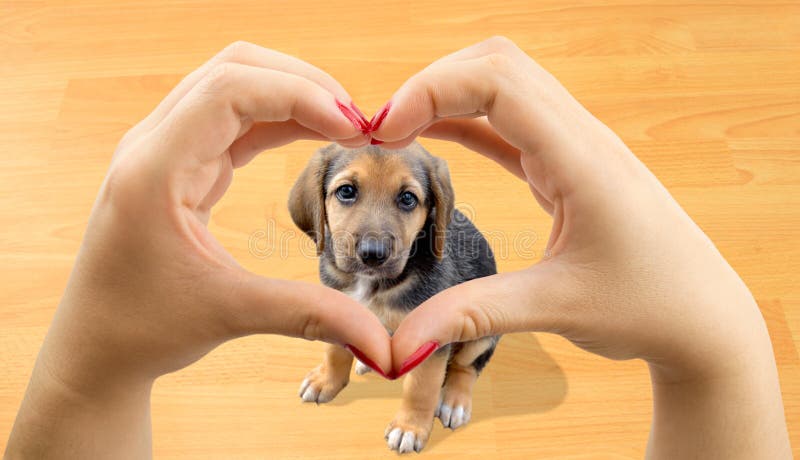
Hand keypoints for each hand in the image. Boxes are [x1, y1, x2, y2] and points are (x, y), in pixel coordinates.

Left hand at [6, 42, 389, 458]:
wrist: (97, 347)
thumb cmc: (144, 328)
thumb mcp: (230, 314)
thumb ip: (309, 314)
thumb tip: (382, 344)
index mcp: (154, 168)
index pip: (231, 90)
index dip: (300, 96)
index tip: (354, 129)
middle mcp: (154, 145)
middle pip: (234, 70)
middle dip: (303, 85)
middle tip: (358, 123)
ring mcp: (164, 149)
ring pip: (234, 86)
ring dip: (292, 97)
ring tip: (345, 127)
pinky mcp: (179, 164)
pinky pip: (233, 119)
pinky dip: (278, 120)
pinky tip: (314, 136)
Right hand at [373, 37, 789, 457]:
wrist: (701, 316)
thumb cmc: (647, 308)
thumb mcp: (557, 308)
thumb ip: (473, 315)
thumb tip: (397, 346)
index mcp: (582, 159)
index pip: (499, 82)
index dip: (431, 89)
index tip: (384, 129)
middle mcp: (580, 138)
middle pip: (497, 65)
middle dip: (431, 82)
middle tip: (382, 127)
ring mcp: (575, 148)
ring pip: (504, 85)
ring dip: (447, 95)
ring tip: (396, 130)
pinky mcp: (568, 167)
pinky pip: (509, 123)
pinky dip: (465, 120)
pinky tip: (433, 135)